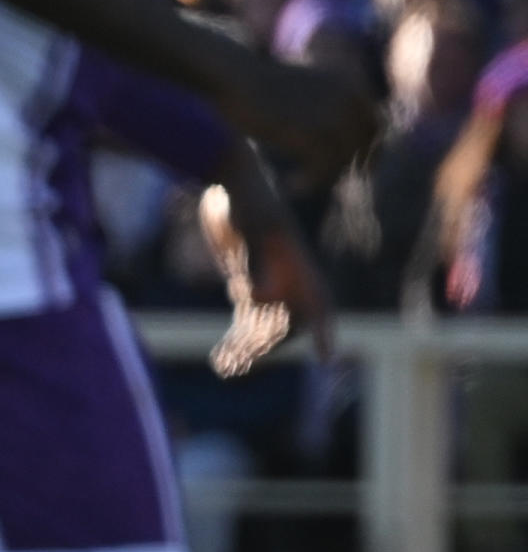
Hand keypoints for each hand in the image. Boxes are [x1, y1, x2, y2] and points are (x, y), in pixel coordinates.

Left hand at [201, 161, 335, 375]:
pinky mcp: (245, 284)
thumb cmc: (246, 202)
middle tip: (245, 361)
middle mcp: (290, 281)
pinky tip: (222, 359)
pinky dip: (237, 341)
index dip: (326, 333)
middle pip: (289, 325)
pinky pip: (246, 321)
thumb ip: (256, 261)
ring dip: (249, 349)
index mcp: (299, 268)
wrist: (230, 184)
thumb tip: (254, 298)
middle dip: (270, 347)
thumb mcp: (252, 227)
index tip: (328, 358)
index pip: (321, 306)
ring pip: (265, 328)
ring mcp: (269, 283)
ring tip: (227, 367)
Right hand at [215, 55, 377, 180]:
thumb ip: (327, 107)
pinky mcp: (313, 133)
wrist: (234, 76)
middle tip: (321, 180)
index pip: (375, 125)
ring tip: (299, 185)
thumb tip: (340, 137)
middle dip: (346, 166)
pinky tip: (291, 187)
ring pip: (343, 160)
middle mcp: (349, 97)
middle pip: (362, 145)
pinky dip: (310, 183)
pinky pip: (324, 169)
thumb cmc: (258, 85)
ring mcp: (333, 114)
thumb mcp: (304, 89)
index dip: (368, 150)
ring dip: (323, 178)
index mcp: (350, 83)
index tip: (353, 170)